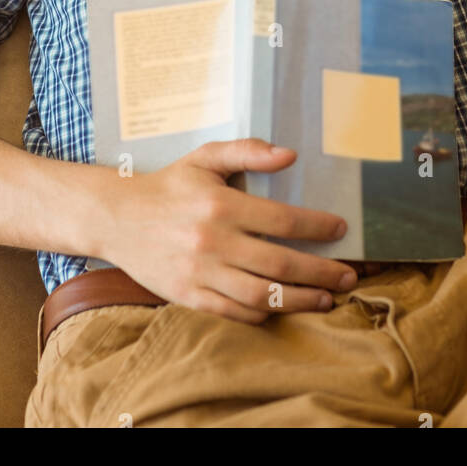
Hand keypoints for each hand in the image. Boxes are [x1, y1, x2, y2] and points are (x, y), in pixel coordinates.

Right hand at [97, 138, 358, 324]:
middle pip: (280, 264)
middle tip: (348, 277)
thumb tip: (290, 154)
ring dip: (300, 300)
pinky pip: (234, 312)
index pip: (283, 220)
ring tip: (327, 300)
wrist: (118, 218)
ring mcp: (200, 272)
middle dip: (321, 273)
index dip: (318, 227)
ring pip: (261, 295)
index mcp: (221, 204)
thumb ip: (247, 151)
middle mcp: (213, 240)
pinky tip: (282, 307)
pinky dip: (263, 313)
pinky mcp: (188, 296)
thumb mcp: (206, 158)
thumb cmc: (170, 185)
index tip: (341, 230)